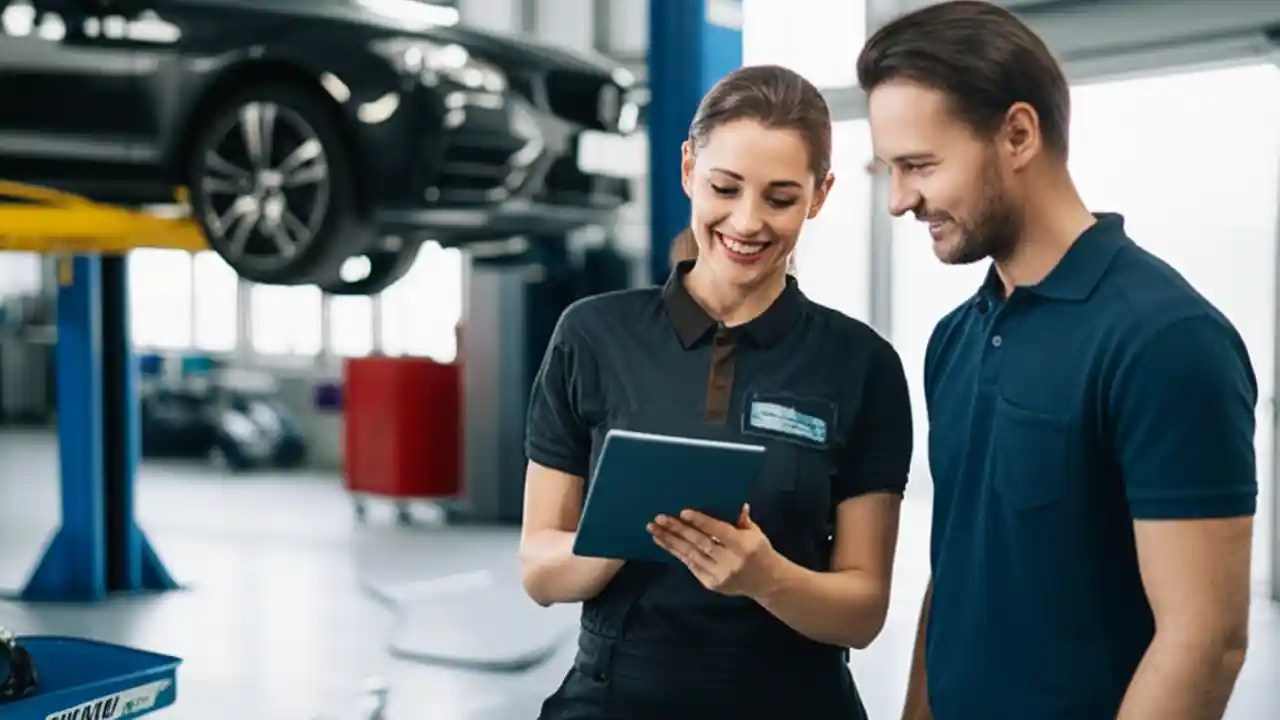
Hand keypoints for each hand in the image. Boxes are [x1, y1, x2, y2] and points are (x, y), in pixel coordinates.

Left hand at [648, 504, 779, 598]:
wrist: (767, 582)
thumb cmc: (759, 551)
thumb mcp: (756, 533)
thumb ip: (743, 521)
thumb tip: (739, 505)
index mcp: (743, 546)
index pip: (718, 532)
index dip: (701, 522)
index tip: (682, 512)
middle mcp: (730, 562)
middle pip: (700, 543)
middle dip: (677, 530)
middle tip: (659, 518)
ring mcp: (719, 575)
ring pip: (690, 555)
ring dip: (670, 541)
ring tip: (653, 530)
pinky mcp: (711, 583)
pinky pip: (691, 565)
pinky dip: (677, 553)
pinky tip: (664, 542)